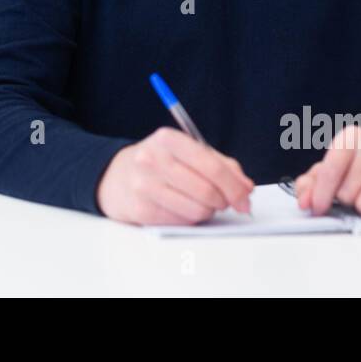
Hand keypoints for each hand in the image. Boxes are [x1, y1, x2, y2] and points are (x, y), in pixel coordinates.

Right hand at [96, 127, 253, 224]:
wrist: (115, 177)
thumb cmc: (159, 163)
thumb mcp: (186, 151)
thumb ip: (220, 164)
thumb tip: (246, 188)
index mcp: (168, 139)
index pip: (211, 165)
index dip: (234, 186)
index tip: (245, 198)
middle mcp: (153, 160)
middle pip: (207, 190)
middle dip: (224, 201)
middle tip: (225, 202)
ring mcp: (144, 186)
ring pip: (197, 210)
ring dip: (207, 211)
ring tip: (200, 202)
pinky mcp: (141, 210)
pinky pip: (182, 222)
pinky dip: (190, 219)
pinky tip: (182, 208)